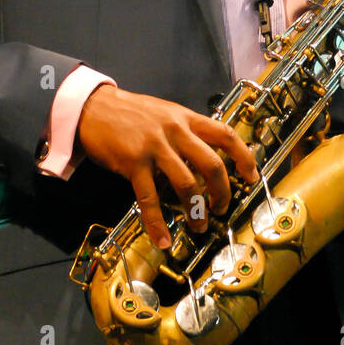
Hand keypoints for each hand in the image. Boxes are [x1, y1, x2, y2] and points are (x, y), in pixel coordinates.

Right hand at [76, 84, 258, 249]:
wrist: (92, 106)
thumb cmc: (129, 112)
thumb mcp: (164, 113)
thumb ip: (185, 131)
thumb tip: (205, 156)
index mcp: (185, 118)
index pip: (225, 134)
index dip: (243, 156)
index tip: (251, 175)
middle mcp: (174, 130)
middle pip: (211, 163)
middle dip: (222, 191)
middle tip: (221, 208)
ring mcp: (154, 147)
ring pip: (186, 183)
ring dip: (196, 210)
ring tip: (198, 225)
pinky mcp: (133, 163)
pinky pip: (150, 198)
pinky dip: (157, 222)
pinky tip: (162, 238)